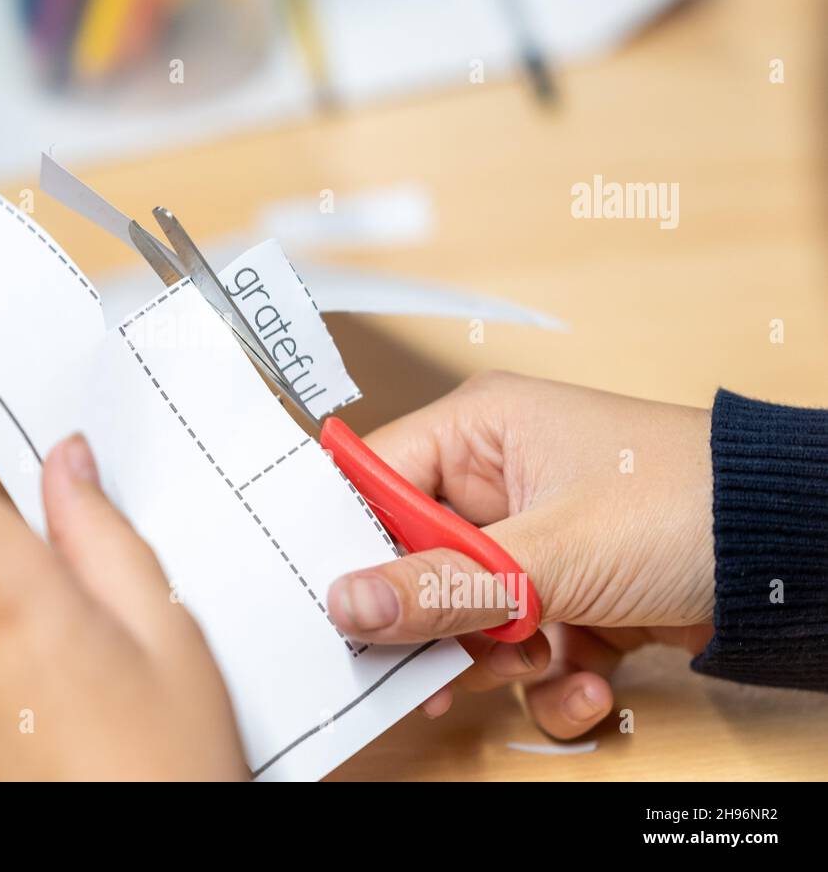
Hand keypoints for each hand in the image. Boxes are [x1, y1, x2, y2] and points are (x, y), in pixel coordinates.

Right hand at [326, 371, 715, 738]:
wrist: (799, 555)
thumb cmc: (687, 506)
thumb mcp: (550, 553)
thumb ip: (444, 584)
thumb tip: (348, 604)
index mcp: (483, 432)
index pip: (377, 480)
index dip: (351, 542)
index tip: (336, 603)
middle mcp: (501, 481)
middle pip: (418, 561)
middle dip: (438, 622)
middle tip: (437, 667)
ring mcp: (537, 541)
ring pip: (468, 616)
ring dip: (499, 658)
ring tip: (540, 664)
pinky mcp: (570, 593)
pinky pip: (523, 646)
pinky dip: (550, 679)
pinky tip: (590, 685)